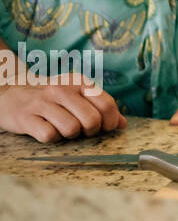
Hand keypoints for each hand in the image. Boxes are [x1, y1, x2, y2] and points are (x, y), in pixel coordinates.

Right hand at [0, 73, 126, 141]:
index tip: (105, 128)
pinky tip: (47, 131)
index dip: (111, 121)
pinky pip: (49, 136)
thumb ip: (100, 106)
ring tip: (63, 129)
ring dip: (71, 136)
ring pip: (72, 129)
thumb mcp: (77, 94)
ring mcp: (43, 103)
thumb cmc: (51, 97)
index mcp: (79, 82)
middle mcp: (62, 90)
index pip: (107, 104)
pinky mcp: (26, 117)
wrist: (10, 91)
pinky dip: (52, 139)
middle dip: (91, 131)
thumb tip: (123, 124)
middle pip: (92, 119)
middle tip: (82, 131)